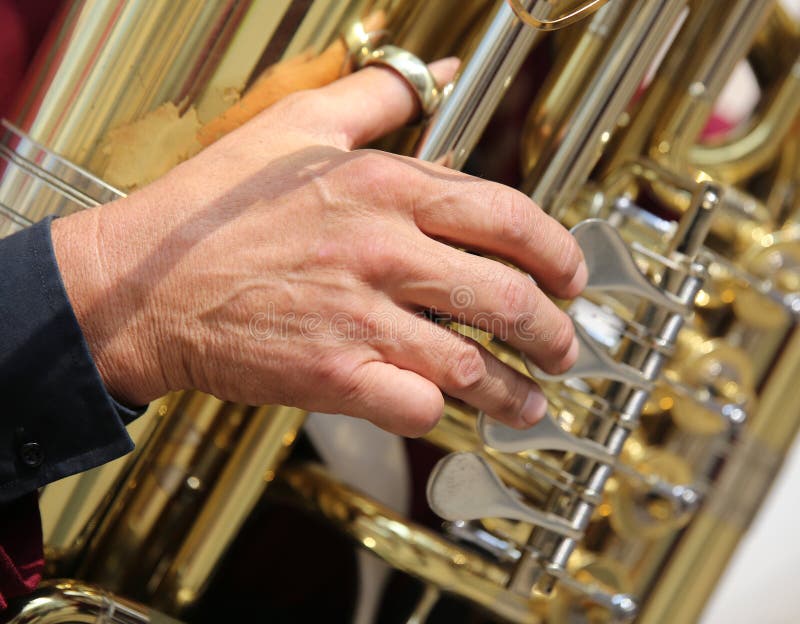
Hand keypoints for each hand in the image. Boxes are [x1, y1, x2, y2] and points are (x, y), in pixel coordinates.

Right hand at [51, 59, 585, 436]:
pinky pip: (415, 405)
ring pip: (471, 364)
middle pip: (505, 297)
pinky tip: (448, 413)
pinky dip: (441, 415)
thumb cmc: (215, 206)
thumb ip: (380, 96)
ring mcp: (357, 317)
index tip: (571, 277)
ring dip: (515, 389)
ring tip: (531, 400)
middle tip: (564, 346)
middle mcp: (381, 251)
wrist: (145, 282)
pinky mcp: (330, 376)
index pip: (507, 216)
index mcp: (385, 188)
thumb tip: (442, 70)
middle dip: (553, 331)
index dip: (557, 252)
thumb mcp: (299, 126)